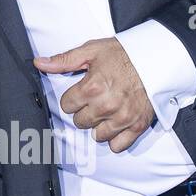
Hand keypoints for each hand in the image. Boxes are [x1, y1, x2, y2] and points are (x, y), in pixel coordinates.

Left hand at [34, 38, 155, 152]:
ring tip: (105, 111)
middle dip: (84, 111)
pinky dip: (115, 138)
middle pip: (80, 122)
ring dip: (98, 125)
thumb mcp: (91, 50)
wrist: (156, 58)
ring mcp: (123, 117)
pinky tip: (115, 125)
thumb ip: (64, 60)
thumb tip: (39, 63)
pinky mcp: (137, 125)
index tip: (80, 92)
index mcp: (92, 87)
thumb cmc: (123, 53)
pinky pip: (118, 145)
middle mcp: (106, 105)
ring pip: (97, 135)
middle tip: (95, 100)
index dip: (72, 98)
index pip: (67, 106)